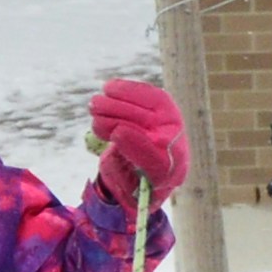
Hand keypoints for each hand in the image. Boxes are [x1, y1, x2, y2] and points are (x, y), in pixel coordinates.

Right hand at [86, 74, 189, 197]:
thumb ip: (117, 168)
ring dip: (120, 100)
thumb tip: (117, 134)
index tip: (117, 133)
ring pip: (153, 107)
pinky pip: (153, 95)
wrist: (148, 173)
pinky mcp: (168, 111)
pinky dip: (130, 89)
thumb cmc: (130, 181)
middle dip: (121, 114)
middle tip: (95, 108)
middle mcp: (177, 150)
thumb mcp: (118, 184)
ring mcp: (174, 128)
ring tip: (94, 104)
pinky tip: (109, 87)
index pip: (158, 160)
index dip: (138, 144)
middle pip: (153, 127)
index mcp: (166, 176)